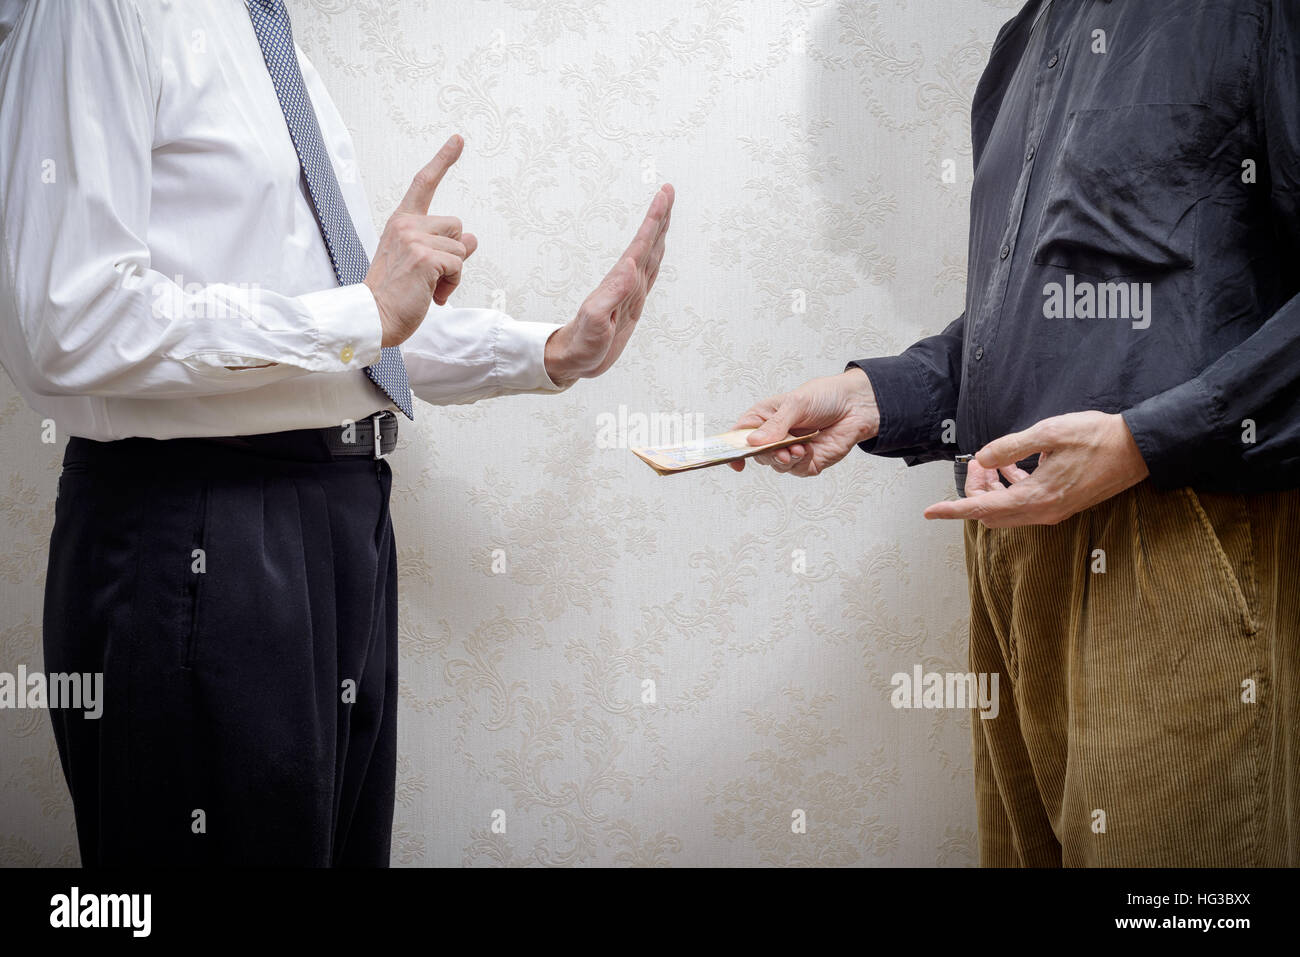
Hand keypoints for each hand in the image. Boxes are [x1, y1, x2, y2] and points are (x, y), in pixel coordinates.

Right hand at [365, 135, 478, 347]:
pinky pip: (459, 265)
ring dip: (453, 272)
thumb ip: (445, 246)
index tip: (458, 139)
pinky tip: (432, 294)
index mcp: (401, 222)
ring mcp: (415, 239)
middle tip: (430, 275)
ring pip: (461, 247)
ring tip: (428, 286)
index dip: (443, 160)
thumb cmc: (393, 294)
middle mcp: (406, 224)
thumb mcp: (420, 263)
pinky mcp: (426, 257)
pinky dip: (452, 284)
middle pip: (457, 226)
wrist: (373, 317)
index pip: (424, 183)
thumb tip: (472, 240)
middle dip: (453, 253)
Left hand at [543, 185, 673, 382]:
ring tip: (667, 211)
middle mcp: (626, 282)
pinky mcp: (631, 303)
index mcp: (620, 283)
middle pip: (647, 243)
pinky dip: (656, 257)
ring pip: (649, 255)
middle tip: (668, 191)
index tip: (663, 195)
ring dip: (659, 233)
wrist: (574, 358)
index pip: (640, 245)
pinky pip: (649, 273)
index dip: (654, 220)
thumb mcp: (596, 322)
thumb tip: (629, 266)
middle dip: (660, 217)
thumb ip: (611, 294)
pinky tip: (658, 249)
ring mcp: (629, 291)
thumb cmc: (582, 343)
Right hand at [728, 368, 880, 475]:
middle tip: (779, 448)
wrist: (857, 405)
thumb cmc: (824, 396)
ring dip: (785, 458)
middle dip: (767, 454)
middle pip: (757, 455)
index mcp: (764, 418)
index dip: (732, 448)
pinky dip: (800, 462)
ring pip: (776, 466)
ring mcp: (790, 450)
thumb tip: (753, 442)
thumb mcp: (795, 403)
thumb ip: (775, 425)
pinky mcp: (808, 462)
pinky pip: (797, 470)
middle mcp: (774, 436)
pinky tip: (808, 449)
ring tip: (798, 447)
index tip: (734, 460)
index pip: (739, 435)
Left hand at [923, 411, 1149, 526]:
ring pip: (1006, 511)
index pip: (982, 509)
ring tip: (992, 461)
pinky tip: (1012, 465)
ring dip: (992, 490)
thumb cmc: (1096, 438)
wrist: (1138, 449)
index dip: (953, 510)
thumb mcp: (1048, 433)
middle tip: (978, 462)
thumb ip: (1010, 447)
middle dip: (975, 492)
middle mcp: (1042, 512)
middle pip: (991, 513)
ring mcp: (1053, 512)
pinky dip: (1010, 488)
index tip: (929, 512)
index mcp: (1036, 498)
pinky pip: (1024, 505)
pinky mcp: (1061, 505)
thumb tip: (982, 458)